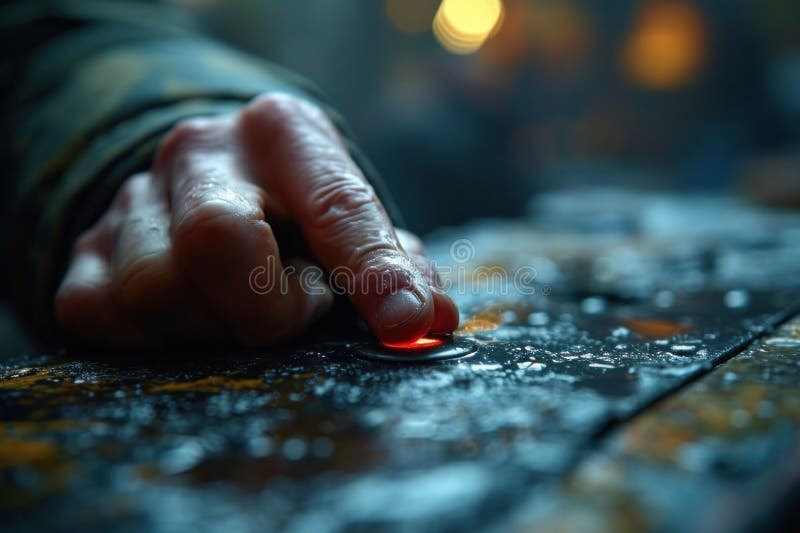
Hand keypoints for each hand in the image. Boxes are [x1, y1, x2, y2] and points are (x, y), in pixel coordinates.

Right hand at [55, 93, 458, 347]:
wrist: (213, 179)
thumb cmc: (296, 209)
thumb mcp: (352, 221)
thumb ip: (395, 264)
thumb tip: (429, 319)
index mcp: (284, 133)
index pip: (332, 203)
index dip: (370, 270)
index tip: (402, 322)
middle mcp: (201, 150)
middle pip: (216, 241)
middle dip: (266, 306)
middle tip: (295, 309)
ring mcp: (135, 196)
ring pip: (154, 290)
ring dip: (212, 326)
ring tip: (242, 307)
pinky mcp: (86, 245)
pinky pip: (100, 314)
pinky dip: (154, 337)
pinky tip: (191, 317)